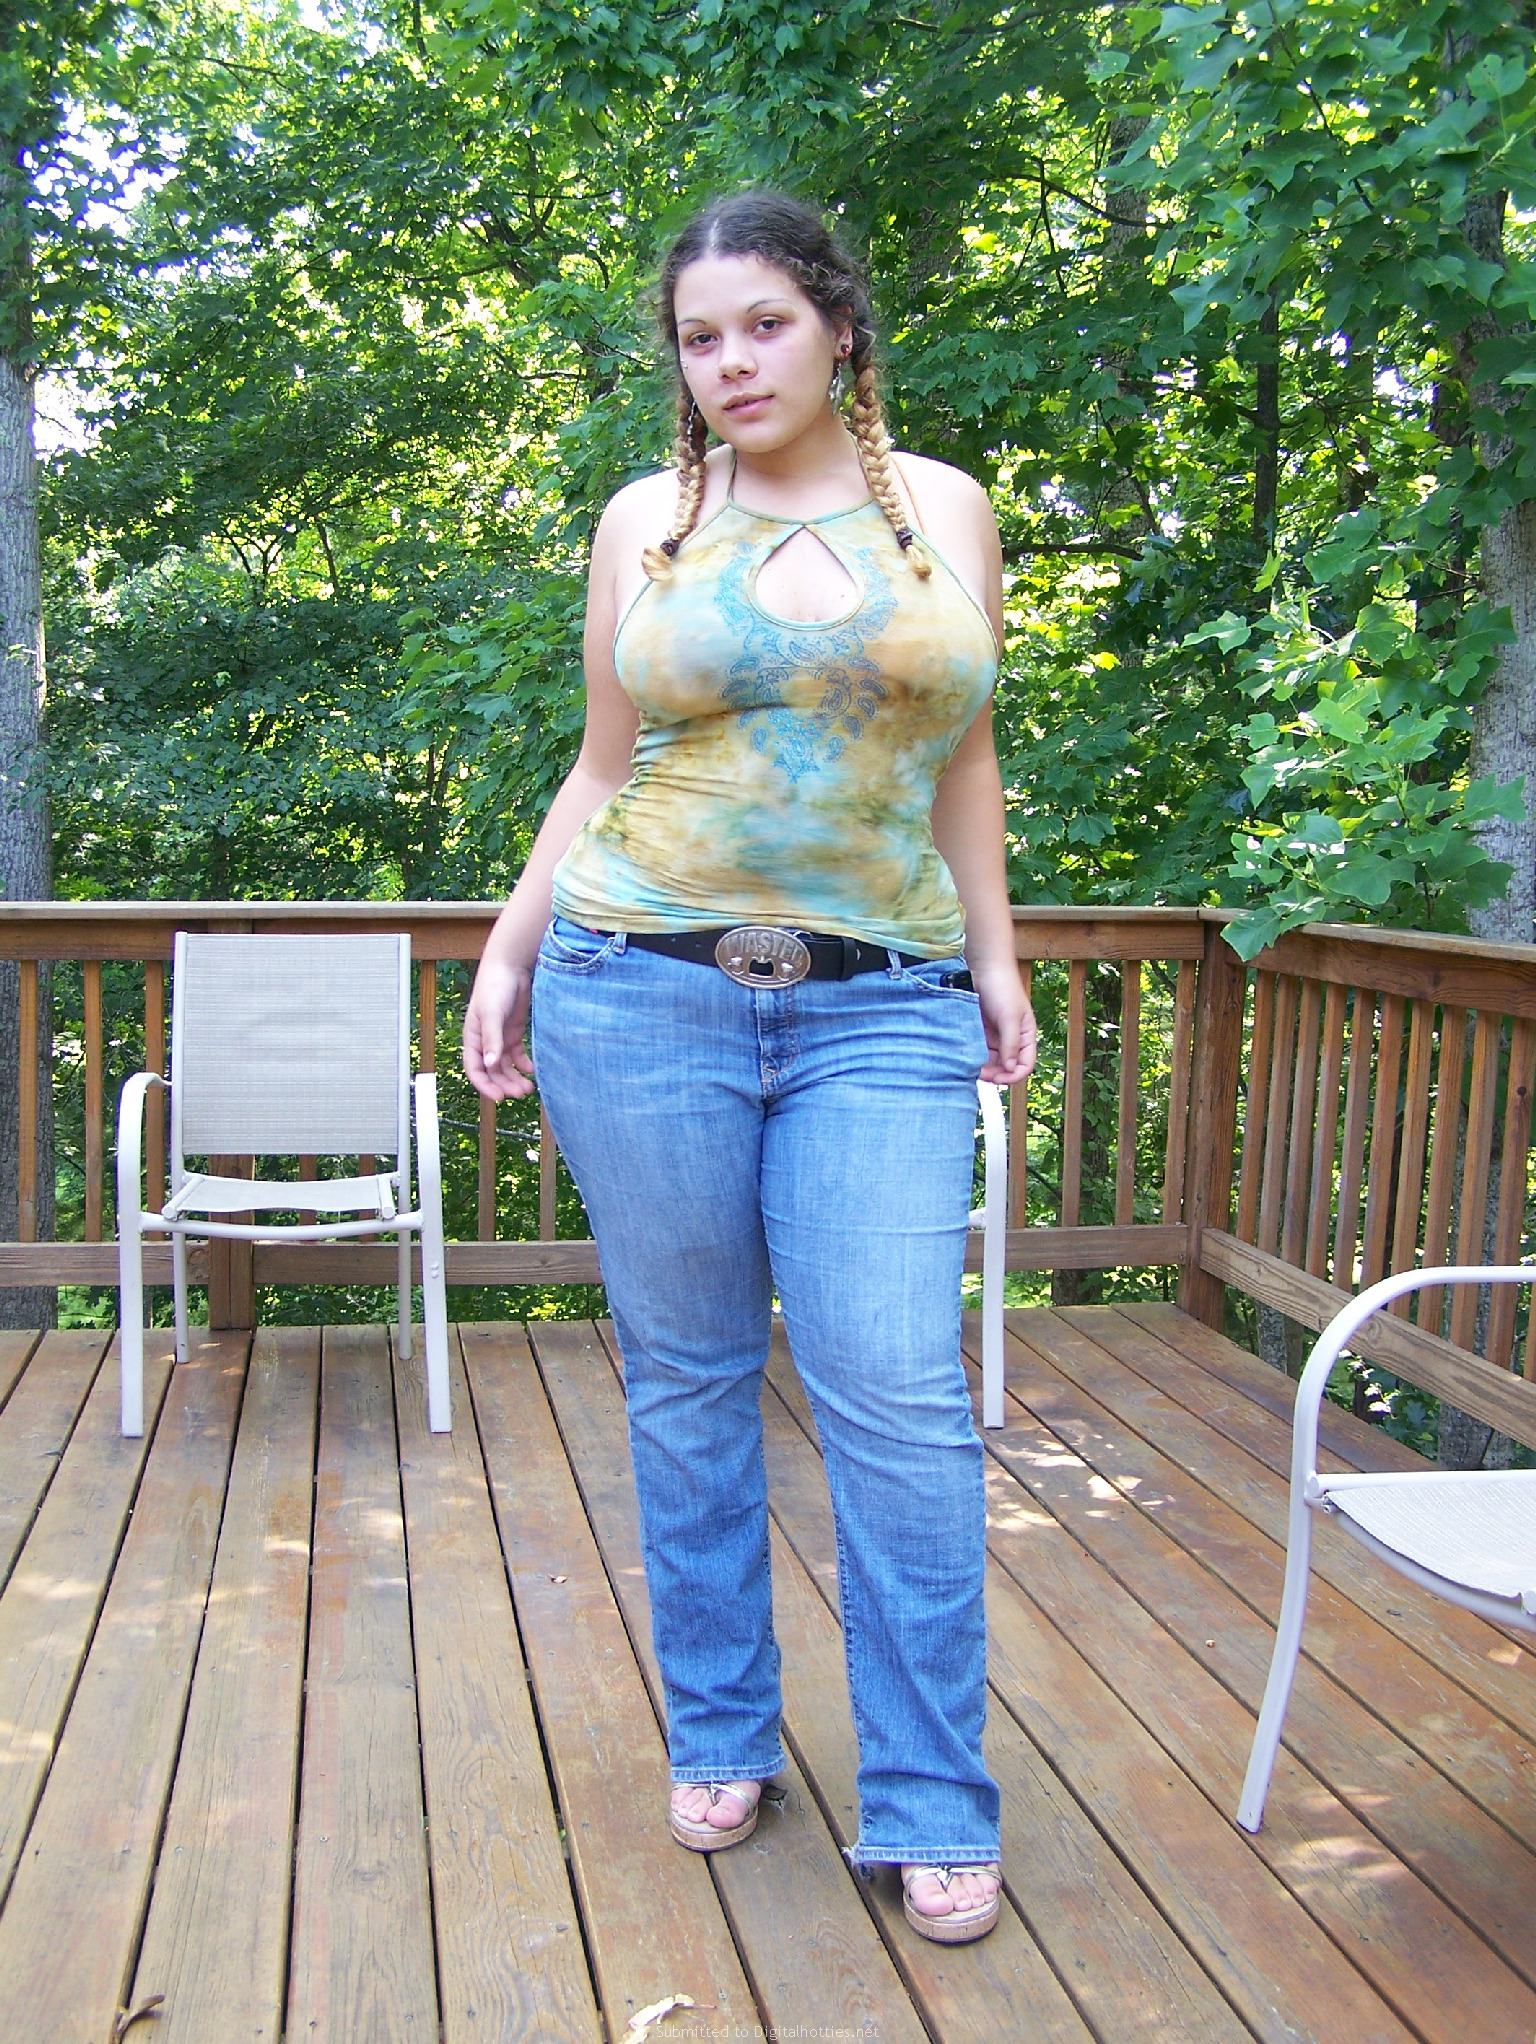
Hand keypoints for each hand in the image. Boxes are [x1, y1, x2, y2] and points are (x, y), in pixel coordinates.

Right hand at [463, 952, 535, 1100]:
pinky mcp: (514, 1032)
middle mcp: (485, 1042)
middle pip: (493, 1071)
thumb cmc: (495, 987)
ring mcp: (501, 1038)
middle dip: (505, 1084)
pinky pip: (518, 1055)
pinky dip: (524, 1065)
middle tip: (521, 1093)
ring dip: (515, 1078)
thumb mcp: (492, 1014)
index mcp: (473, 1039)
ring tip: (528, 1088)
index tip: (499, 1098)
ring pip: (506, 1066)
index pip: (475, 1069)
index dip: (485, 1085)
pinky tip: (533, 1070)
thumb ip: (492, 1039)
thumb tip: (490, 1064)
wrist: (511, 967)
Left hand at [972, 961, 1035, 1086]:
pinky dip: (973, 1056)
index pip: (1025, 1065)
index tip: (998, 1079)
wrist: (983, 968)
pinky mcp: (979, 1032)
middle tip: (980, 1074)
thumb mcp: (1010, 1018)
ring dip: (983, 1067)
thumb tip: (1010, 1069)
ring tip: (971, 1066)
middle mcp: (1011, 1039)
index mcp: (1025, 1036)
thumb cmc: (1002, 988)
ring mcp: (994, 1036)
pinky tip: (965, 1057)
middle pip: (1005, 1066)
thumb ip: (1011, 1044)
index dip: (1013, 1075)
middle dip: (995, 1073)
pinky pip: (977, 1050)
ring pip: (990, 1060)